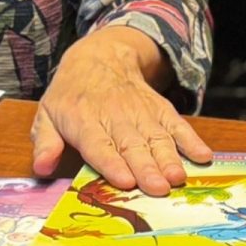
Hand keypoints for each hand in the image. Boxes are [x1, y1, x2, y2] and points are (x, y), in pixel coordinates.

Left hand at [31, 25, 212, 196]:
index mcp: (85, 120)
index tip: (125, 180)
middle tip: (159, 188)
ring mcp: (141, 112)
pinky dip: (191, 140)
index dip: (112, 162)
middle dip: (147, 167)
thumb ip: (45, 143)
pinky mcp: (160, 109)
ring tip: (179, 177)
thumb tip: (42, 167)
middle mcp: (115, 116)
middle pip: (132, 144)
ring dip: (170, 158)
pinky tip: (203, 156)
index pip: (99, 144)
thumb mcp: (47, 115)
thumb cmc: (71, 94)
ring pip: (157, 137)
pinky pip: (177, 124)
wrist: (100, 56)